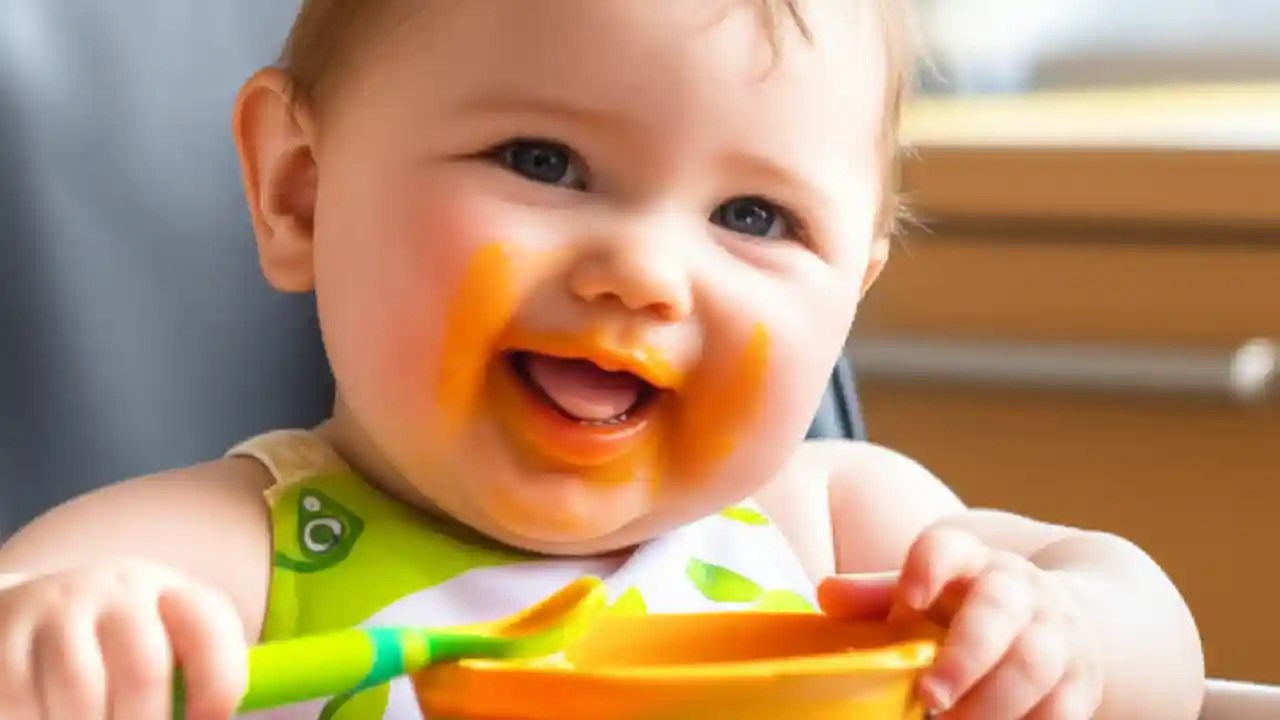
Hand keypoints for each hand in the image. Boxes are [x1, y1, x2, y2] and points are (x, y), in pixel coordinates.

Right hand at [0, 558, 247, 719]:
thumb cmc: (115, 645)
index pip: (210, 627)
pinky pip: (24, 703)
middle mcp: (116, 592)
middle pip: (145, 671)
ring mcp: (56, 610)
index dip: (220, 686)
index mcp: (169, 594)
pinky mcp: (5, 640)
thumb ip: (192, 679)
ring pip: (82, 692)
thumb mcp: (162, 643)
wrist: (25, 613)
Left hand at [819, 526, 1104, 718]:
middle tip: (930, 699)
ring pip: (1035, 665)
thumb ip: (876, 594)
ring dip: (994, 704)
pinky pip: (1063, 709)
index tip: (908, 597)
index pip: (948, 547)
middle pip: (998, 613)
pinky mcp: (1079, 680)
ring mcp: (1055, 632)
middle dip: (965, 658)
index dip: (929, 567)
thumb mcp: (923, 587)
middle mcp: (1018, 589)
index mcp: (969, 559)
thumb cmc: (964, 602)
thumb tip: (826, 596)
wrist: (1057, 607)